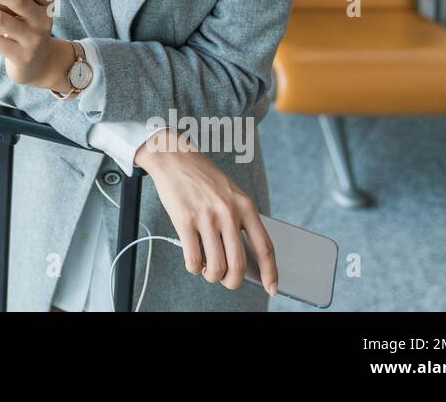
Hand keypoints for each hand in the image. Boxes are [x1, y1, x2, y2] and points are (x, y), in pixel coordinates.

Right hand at [136, 129, 278, 295]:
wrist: (173, 156)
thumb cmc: (202, 176)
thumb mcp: (230, 193)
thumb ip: (239, 220)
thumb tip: (242, 257)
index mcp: (245, 206)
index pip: (265, 247)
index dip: (271, 272)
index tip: (272, 288)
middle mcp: (228, 213)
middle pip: (239, 264)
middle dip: (233, 281)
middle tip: (226, 280)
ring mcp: (206, 217)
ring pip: (216, 266)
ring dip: (212, 276)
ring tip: (207, 269)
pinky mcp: (184, 220)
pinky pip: (193, 259)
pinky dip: (194, 267)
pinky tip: (193, 261)